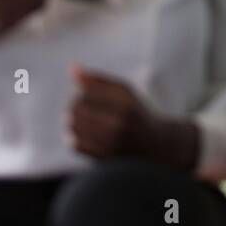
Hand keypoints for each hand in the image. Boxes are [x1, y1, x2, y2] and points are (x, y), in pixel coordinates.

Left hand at [67, 67, 198, 169]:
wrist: (155, 143)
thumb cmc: (136, 111)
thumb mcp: (124, 91)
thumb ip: (98, 80)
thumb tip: (72, 68)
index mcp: (125, 103)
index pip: (86, 92)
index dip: (80, 92)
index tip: (83, 94)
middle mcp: (119, 123)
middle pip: (78, 109)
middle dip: (73, 106)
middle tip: (77, 107)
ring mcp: (112, 143)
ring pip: (74, 127)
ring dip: (70, 121)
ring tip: (76, 119)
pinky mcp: (105, 158)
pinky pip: (76, 145)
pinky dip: (72, 138)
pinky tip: (78, 134)